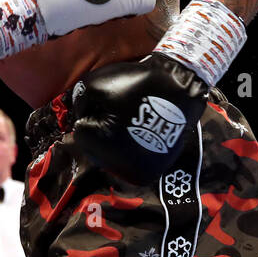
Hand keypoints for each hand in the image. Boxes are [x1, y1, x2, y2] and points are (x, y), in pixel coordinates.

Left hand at [66, 51, 207, 183]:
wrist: (182, 87)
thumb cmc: (136, 84)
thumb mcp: (95, 83)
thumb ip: (77, 101)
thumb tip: (76, 117)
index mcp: (102, 144)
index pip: (81, 132)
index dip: (91, 113)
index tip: (108, 104)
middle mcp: (119, 166)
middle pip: (94, 148)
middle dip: (99, 130)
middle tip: (118, 112)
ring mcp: (136, 172)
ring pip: (109, 159)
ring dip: (112, 143)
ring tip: (129, 123)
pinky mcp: (149, 173)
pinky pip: (127, 164)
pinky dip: (128, 151)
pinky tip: (138, 134)